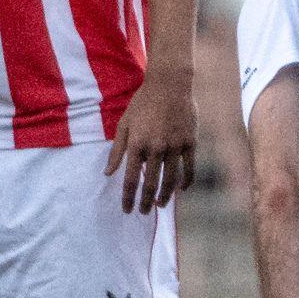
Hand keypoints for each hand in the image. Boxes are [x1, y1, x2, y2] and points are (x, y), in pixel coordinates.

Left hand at [106, 66, 196, 212]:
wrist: (169, 84)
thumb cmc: (143, 103)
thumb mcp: (124, 124)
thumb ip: (117, 151)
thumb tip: (108, 174)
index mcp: (137, 144)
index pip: (131, 179)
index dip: (128, 198)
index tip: (127, 210)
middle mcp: (155, 148)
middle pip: (151, 184)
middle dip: (146, 202)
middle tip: (143, 213)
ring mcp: (175, 146)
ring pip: (171, 179)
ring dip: (166, 196)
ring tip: (161, 206)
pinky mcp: (190, 142)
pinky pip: (189, 167)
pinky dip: (186, 181)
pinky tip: (182, 189)